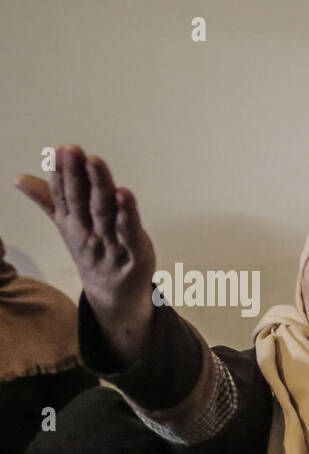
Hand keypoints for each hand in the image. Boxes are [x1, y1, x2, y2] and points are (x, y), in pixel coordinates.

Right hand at [14, 146, 156, 359]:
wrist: (114, 294)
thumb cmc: (93, 251)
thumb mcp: (67, 225)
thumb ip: (48, 199)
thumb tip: (19, 178)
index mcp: (72, 223)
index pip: (63, 195)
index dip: (61, 173)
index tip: (59, 150)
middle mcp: (88, 232)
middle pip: (81, 200)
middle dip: (76, 175)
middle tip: (72, 149)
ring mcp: (110, 244)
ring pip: (104, 211)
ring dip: (99, 186)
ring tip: (95, 162)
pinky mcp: (134, 254)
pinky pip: (129, 232)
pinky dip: (127, 214)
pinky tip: (124, 194)